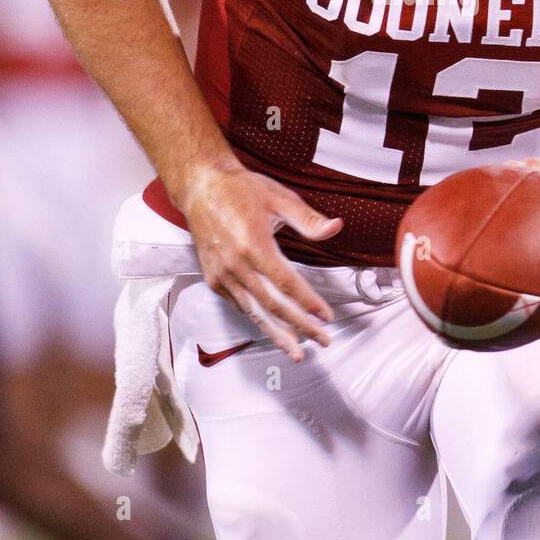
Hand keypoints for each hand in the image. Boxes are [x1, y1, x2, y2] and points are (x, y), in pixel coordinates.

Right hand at [179, 163, 342, 361]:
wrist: (202, 188)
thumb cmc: (241, 190)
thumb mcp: (279, 198)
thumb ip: (308, 219)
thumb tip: (336, 227)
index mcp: (255, 245)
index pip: (287, 284)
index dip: (308, 304)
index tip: (326, 317)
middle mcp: (237, 265)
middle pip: (273, 305)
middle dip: (300, 326)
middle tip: (322, 341)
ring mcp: (223, 274)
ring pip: (254, 312)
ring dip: (277, 334)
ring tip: (297, 351)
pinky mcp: (214, 278)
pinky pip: (239, 304)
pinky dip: (257, 318)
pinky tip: (272, 329)